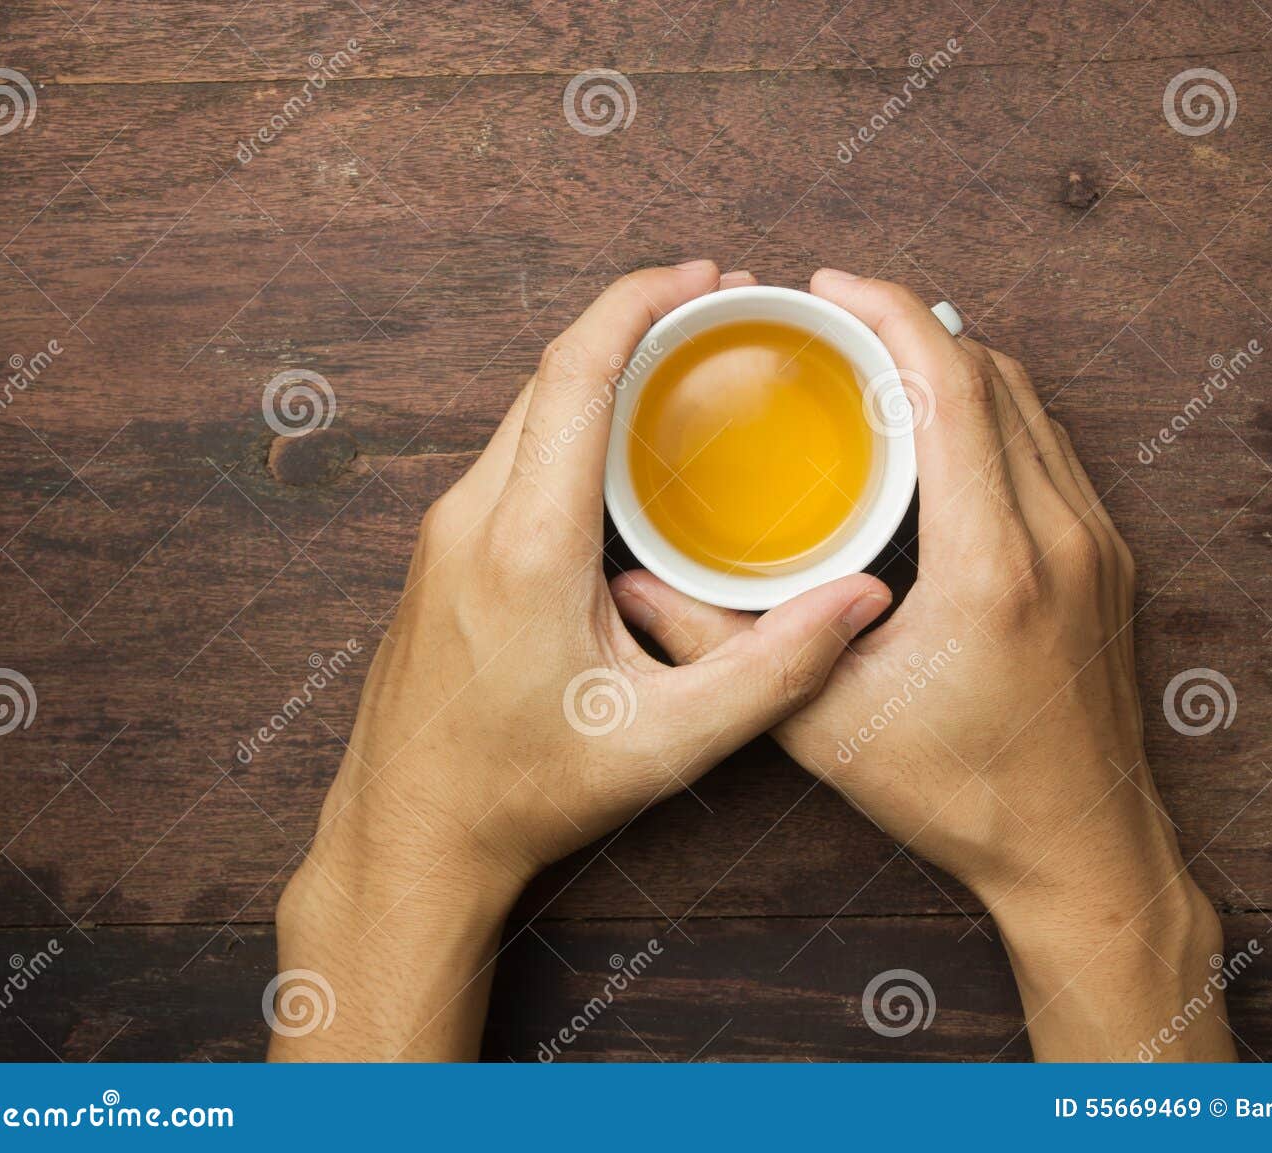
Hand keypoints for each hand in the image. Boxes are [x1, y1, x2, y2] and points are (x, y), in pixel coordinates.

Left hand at [271, 262, 891, 1060]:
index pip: (574, 374)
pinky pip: (511, 454)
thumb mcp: (667, 741)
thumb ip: (774, 671)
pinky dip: (572, 423)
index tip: (707, 274)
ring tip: (685, 368)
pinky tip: (626, 451)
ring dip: (601, 373)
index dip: (639, 302)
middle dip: (635, 325)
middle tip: (720, 314)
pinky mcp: (444, 552)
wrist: (410, 835)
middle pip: (550, 376)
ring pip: (526, 413)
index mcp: (524, 543)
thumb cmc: (525, 792)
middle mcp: (471, 518)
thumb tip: (861, 601)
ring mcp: (446, 532)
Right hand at [612, 270, 1230, 1060]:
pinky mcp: (1107, 559)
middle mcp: (1061, 536)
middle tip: (836, 321)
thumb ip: (722, 651)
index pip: (955, 388)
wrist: (1079, 850)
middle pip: (995, 375)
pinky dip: (993, 413)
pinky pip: (1050, 447)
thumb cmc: (961, 795)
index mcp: (994, 566)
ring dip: (956, 365)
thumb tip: (637, 586)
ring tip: (877, 363)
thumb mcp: (822, 729)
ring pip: (1031, 405)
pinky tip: (938, 431)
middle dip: (913, 326)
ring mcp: (1096, 544)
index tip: (830, 289)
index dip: (890, 314)